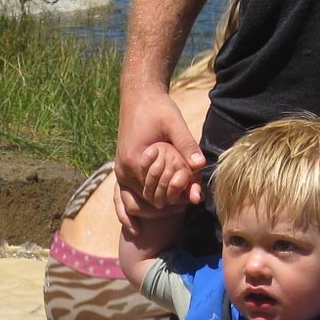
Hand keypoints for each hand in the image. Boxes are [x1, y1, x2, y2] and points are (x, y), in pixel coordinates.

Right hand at [116, 87, 205, 219]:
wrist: (138, 96)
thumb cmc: (158, 107)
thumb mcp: (174, 122)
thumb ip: (186, 144)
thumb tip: (200, 164)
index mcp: (135, 160)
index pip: (156, 193)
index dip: (175, 198)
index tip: (192, 199)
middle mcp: (123, 170)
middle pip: (144, 203)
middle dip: (163, 208)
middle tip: (184, 208)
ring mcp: (120, 170)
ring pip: (131, 203)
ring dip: (147, 211)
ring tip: (165, 218)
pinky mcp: (122, 168)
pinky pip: (123, 195)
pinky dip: (131, 207)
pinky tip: (138, 223)